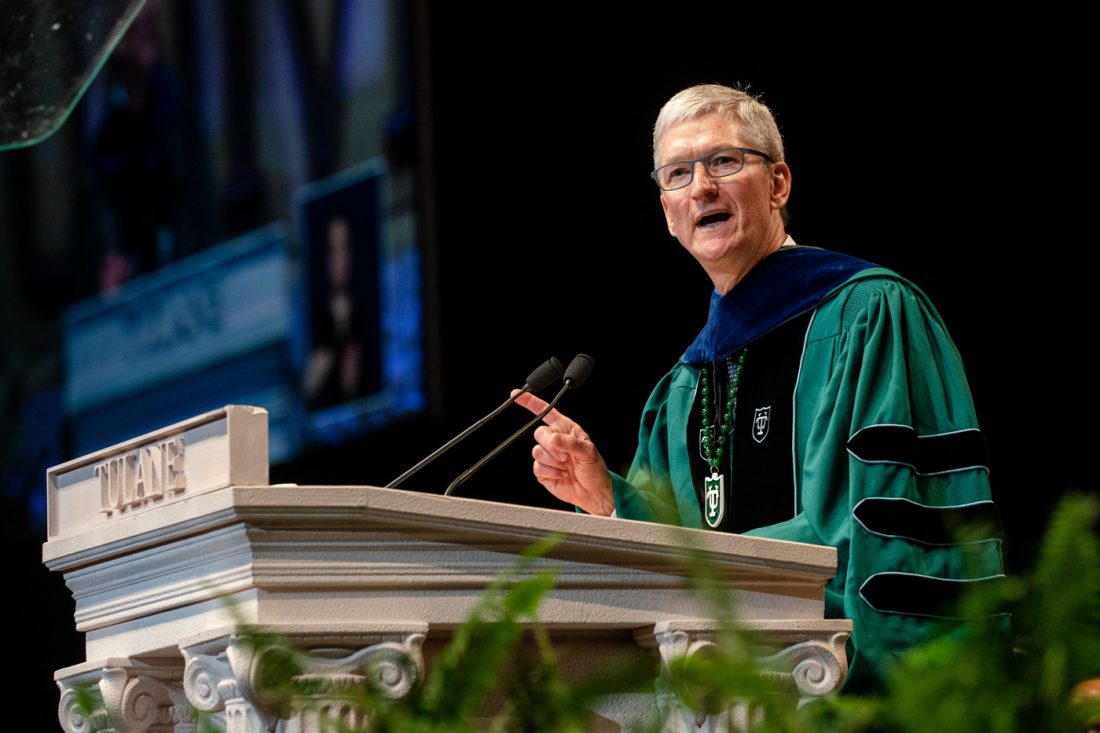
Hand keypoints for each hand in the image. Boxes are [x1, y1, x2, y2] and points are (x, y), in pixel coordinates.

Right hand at [513, 391, 613, 515]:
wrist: (593, 491)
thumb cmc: (594, 469)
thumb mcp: (588, 452)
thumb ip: (570, 443)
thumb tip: (553, 439)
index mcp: (565, 428)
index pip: (546, 411)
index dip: (531, 402)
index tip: (516, 395)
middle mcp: (554, 439)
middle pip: (539, 433)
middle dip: (551, 445)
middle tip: (566, 455)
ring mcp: (547, 455)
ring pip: (537, 451)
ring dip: (553, 460)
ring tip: (566, 465)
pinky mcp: (542, 470)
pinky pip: (537, 467)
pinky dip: (551, 472)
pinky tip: (562, 474)